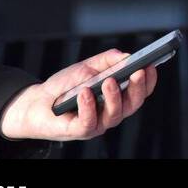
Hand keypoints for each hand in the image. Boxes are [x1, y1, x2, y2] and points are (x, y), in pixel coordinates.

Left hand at [0, 49, 157, 141]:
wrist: (36, 102)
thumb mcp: (87, 66)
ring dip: (114, 97)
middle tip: (138, 72)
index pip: (139, 92)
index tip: (151, 66)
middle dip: (137, 88)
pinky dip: (88, 107)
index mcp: (117, 97)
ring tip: (108, 81)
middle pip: (132, 104)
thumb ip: (107, 60)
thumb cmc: (65, 86)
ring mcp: (97, 123)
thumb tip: (126, 56)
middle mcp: (111, 112)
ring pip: (114, 115)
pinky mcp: (79, 131)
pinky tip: (86, 92)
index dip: (148, 81)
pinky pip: (89, 122)